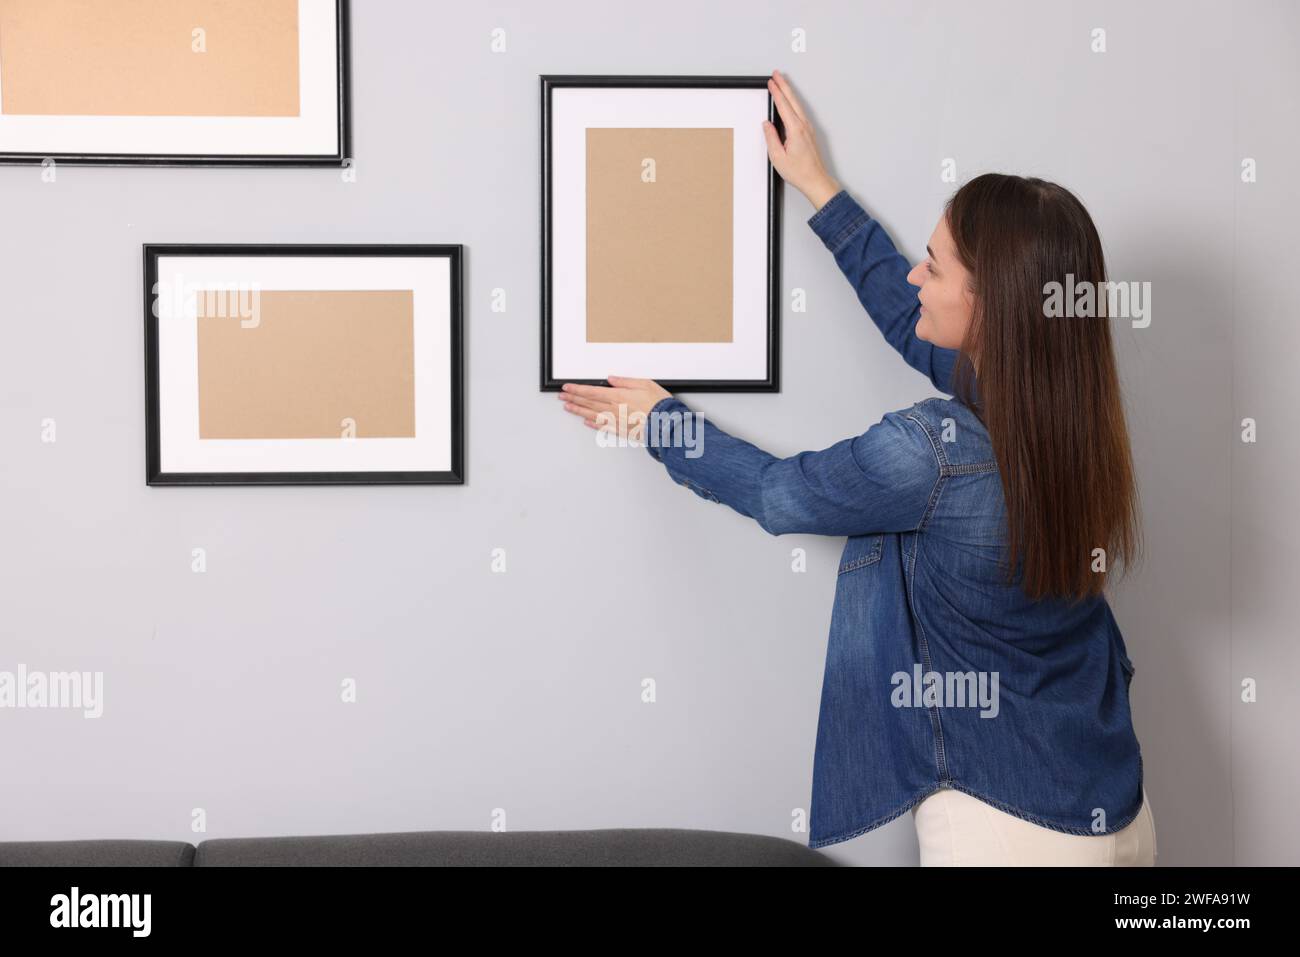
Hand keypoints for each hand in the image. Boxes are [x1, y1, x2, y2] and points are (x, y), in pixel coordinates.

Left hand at [557, 376, 671, 439]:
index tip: (566, 388)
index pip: (591, 391)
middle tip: (562, 397)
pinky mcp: (622, 431)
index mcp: (618, 396)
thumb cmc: (659, 405)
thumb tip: (611, 379)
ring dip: (578, 411)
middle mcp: (613, 409)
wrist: (667, 425)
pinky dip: (593, 424)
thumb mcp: (645, 384)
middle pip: (588, 403)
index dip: (577, 389)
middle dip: (573, 399)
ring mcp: (616, 422)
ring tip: (568, 408)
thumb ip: (625, 381)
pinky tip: (586, 422)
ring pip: (592, 415)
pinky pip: (603, 427)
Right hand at [761, 69, 839, 210]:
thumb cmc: (799, 172)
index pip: (783, 105)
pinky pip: (800, 112)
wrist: (816, 180)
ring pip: (797, 104)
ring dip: (789, 92)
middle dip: (784, 85)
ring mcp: (808, 128)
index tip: (771, 82)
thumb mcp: (778, 157)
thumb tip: (767, 124)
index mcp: (795, 129)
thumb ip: (771, 137)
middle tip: (776, 74)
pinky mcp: (809, 132)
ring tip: (782, 83)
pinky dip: (793, 103)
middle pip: (792, 100)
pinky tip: (789, 102)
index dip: (776, 92)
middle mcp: (804, 126)